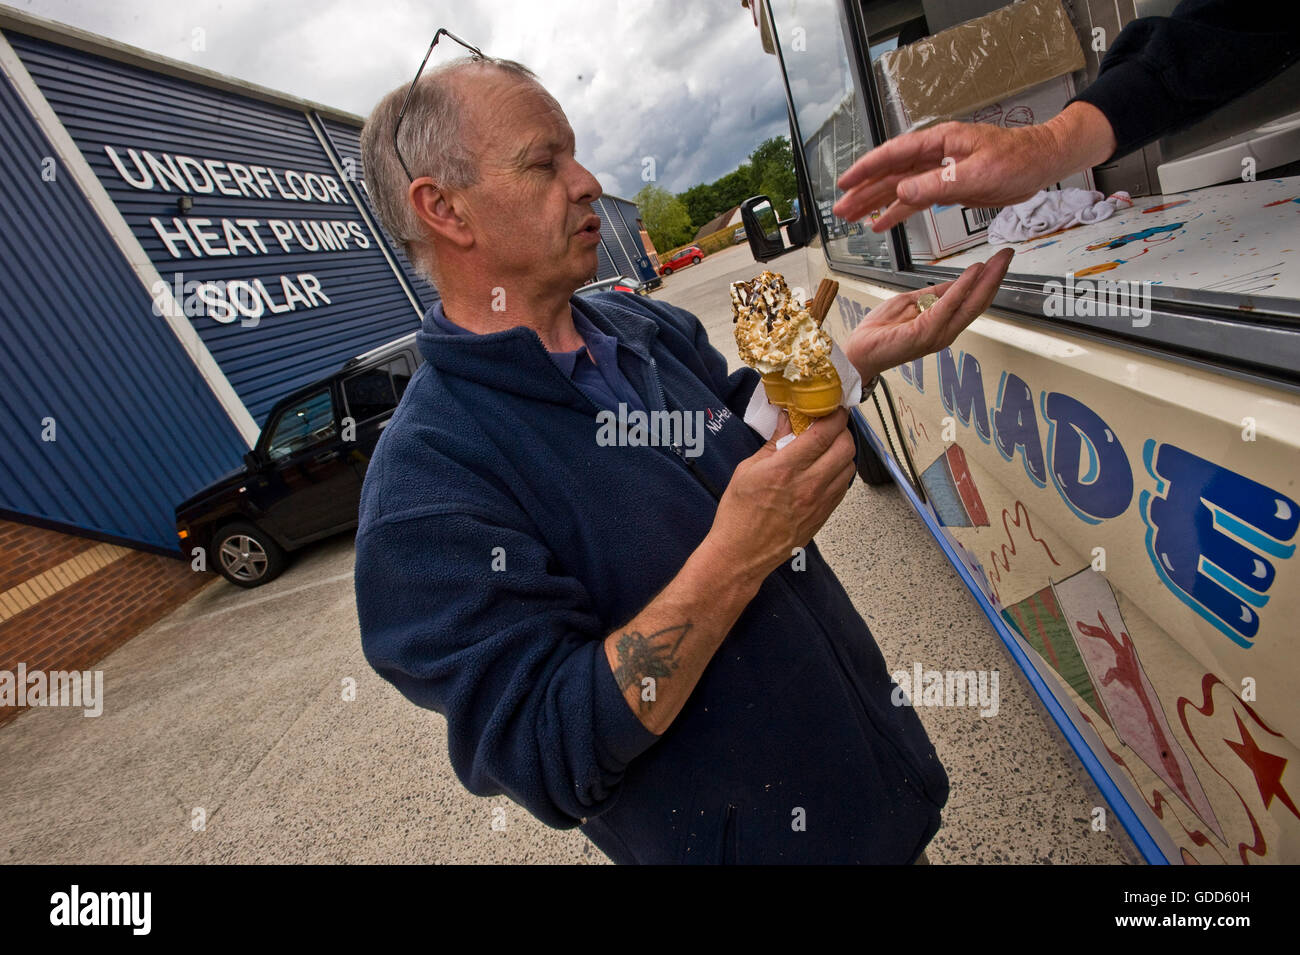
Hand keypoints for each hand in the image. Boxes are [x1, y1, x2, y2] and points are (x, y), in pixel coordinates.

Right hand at [709, 408, 855, 585]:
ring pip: (849, 466)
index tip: (832, 408)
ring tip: (827, 447)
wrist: (742, 554)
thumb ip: (774, 443)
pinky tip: (825, 469)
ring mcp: (819, 502)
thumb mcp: (748, 470)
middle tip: (830, 425)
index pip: (824, 433)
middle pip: (845, 447)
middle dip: (842, 430)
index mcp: (786, 470)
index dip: (834, 415)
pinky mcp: (824, 515)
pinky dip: (840, 471)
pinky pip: (843, 486)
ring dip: (843, 451)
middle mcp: (808, 485)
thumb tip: (788, 421)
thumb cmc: (738, 514)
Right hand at [831, 103, 1116, 231]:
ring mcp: (939, 172)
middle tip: (841, 209)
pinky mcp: (948, 188)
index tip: (845, 182)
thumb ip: (938, 184)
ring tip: (852, 219)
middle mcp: (934, 156)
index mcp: (939, 142)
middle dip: (863, 191)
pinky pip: (915, 201)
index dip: (867, 169)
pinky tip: (881, 224)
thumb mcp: (977, 172)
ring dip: (875, 204)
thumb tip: (902, 193)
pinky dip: (897, 213)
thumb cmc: (1017, 158)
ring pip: (898, 190)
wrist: (1041, 163)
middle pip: (890, 174)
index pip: (893, 154)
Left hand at [843, 247, 1014, 382]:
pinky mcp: (925, 332)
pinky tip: (973, 272)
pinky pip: (948, 306)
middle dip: (995, 277)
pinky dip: (962, 288)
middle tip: (1007, 256)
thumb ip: (933, 295)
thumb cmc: (880, 331)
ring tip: (998, 261)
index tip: (998, 261)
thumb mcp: (910, 303)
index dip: (987, 280)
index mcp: (942, 325)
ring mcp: (937, 334)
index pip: (971, 301)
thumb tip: (954, 283)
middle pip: (978, 302)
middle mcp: (945, 331)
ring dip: (986, 279)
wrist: (859, 351)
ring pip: (969, 304)